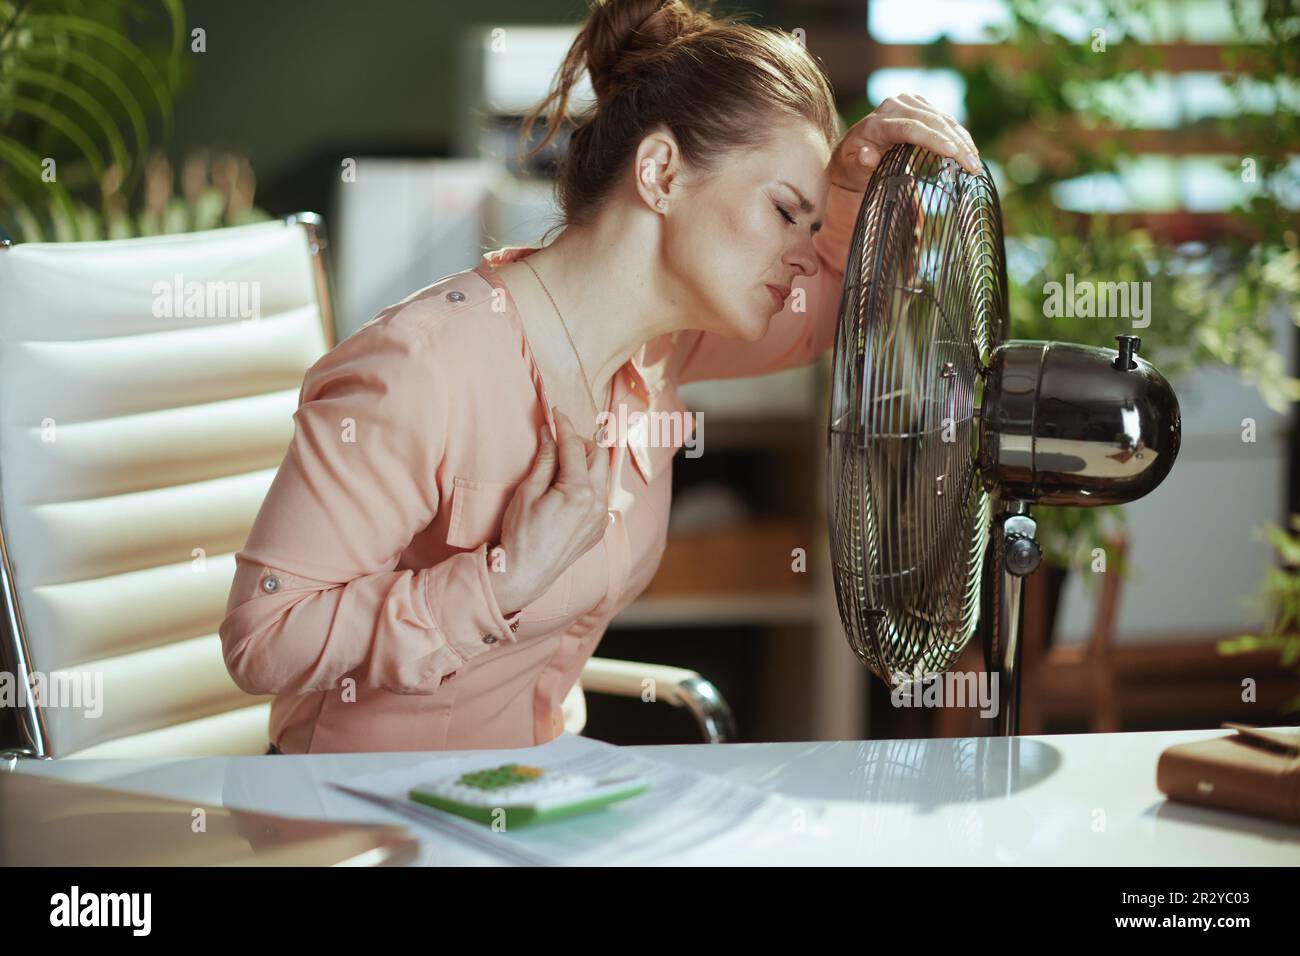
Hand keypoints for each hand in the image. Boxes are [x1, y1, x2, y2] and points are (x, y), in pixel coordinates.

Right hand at [487, 409, 611, 611]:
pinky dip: (589, 483)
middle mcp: (598, 502)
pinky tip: (569, 486)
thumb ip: (544, 460)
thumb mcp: (528, 492)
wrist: (526, 572)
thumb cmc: (521, 533)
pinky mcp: (599, 528)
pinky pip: (601, 495)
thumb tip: (549, 434)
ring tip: (563, 461)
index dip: (564, 426)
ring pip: (603, 475)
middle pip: (599, 455)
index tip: (555, 413)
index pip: (574, 447)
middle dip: (580, 441)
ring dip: (587, 462)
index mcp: (580, 491)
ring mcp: (601, 517)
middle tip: (559, 439)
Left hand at [827, 93, 980, 191]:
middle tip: (973, 167)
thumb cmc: (851, 166)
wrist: (852, 153)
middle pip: (931, 122)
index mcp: (875, 122)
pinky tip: (970, 151)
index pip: (908, 128)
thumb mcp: (850, 170)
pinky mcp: (919, 105)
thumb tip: (868, 155)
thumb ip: (859, 164)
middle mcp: (893, 106)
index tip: (954, 152)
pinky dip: (959, 136)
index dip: (933, 140)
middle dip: (956, 144)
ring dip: (962, 141)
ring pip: (942, 119)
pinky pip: (944, 120)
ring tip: (976, 164)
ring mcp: (908, 103)